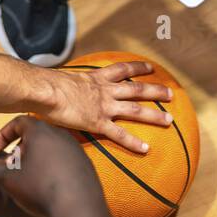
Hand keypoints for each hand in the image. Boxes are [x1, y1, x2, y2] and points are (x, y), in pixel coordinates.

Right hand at [0, 114, 101, 216]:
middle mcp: (61, 134)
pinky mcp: (86, 164)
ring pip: (50, 148)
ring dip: (35, 160)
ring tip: (28, 179)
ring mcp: (76, 149)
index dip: (2, 135)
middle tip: (11, 168)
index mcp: (41, 131)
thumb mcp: (10, 180)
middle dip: (19, 150)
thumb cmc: (40, 187)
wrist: (78, 206)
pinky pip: (64, 160)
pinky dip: (52, 168)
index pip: (18, 122)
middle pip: (35, 135)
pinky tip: (47, 186)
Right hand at [25, 60, 173, 156]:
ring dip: (154, 115)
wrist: (45, 91)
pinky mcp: (98, 122)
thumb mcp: (62, 79)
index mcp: (96, 78)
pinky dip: (133, 142)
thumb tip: (59, 86)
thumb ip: (68, 84)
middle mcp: (104, 91)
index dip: (137, 68)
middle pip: (136, 89)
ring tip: (169, 120)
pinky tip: (146, 149)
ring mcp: (103, 107)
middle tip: (171, 94)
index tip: (150, 67)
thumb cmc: (47, 85)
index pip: (122, 70)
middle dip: (155, 91)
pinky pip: (119, 134)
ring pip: (135, 110)